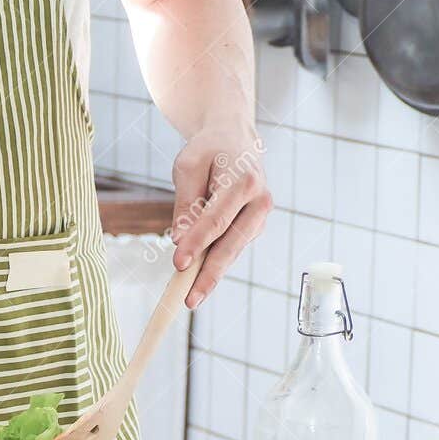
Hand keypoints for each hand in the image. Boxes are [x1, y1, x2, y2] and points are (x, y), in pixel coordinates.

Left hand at [169, 123, 271, 307]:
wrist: (234, 139)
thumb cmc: (208, 151)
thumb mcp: (188, 165)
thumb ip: (186, 201)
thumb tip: (180, 239)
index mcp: (245, 181)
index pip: (217, 219)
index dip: (197, 244)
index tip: (178, 264)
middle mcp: (260, 201)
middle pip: (231, 243)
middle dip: (209, 274)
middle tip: (189, 299)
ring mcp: (260, 216)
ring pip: (233, 250)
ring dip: (212, 275)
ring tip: (191, 298)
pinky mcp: (253, 226)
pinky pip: (231, 248)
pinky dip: (215, 265)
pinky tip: (197, 282)